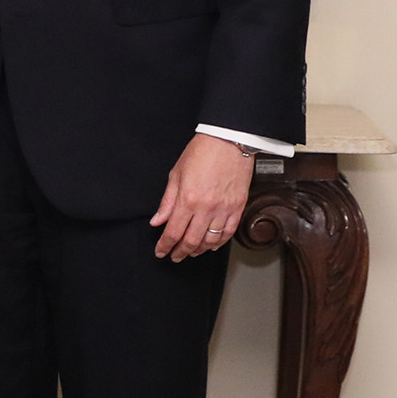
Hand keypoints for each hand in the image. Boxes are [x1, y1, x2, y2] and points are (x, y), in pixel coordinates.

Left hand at [151, 133, 254, 260]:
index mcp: (187, 199)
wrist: (229, 140)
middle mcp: (206, 208)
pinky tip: (211, 245)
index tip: (160, 252)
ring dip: (199, 250)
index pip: (173, 232)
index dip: (165, 245)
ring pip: (211, 240)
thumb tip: (157, 221)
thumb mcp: (176, 174)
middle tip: (174, 257)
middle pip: (191, 241)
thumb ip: (167, 202)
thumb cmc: (201, 153)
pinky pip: (229, 232)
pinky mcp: (238, 207)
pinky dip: (219, 242)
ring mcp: (224, 209)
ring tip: (191, 252)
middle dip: (180, 252)